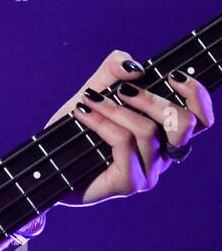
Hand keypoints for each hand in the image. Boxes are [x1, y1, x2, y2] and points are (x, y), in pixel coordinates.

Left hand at [43, 49, 212, 206]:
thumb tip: (135, 66)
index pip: (201, 119)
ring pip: (148, 130)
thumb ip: (112, 72)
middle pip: (183, 123)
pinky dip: (101, 122)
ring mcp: (149, 172)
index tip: (172, 75)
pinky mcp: (130, 183)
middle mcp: (164, 155)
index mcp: (165, 134)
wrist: (49, 162)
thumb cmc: (76, 129)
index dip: (196, 95)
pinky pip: (124, 143)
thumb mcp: (94, 91)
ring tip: (88, 100)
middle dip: (150, 98)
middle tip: (119, 90)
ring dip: (114, 108)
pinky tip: (82, 114)